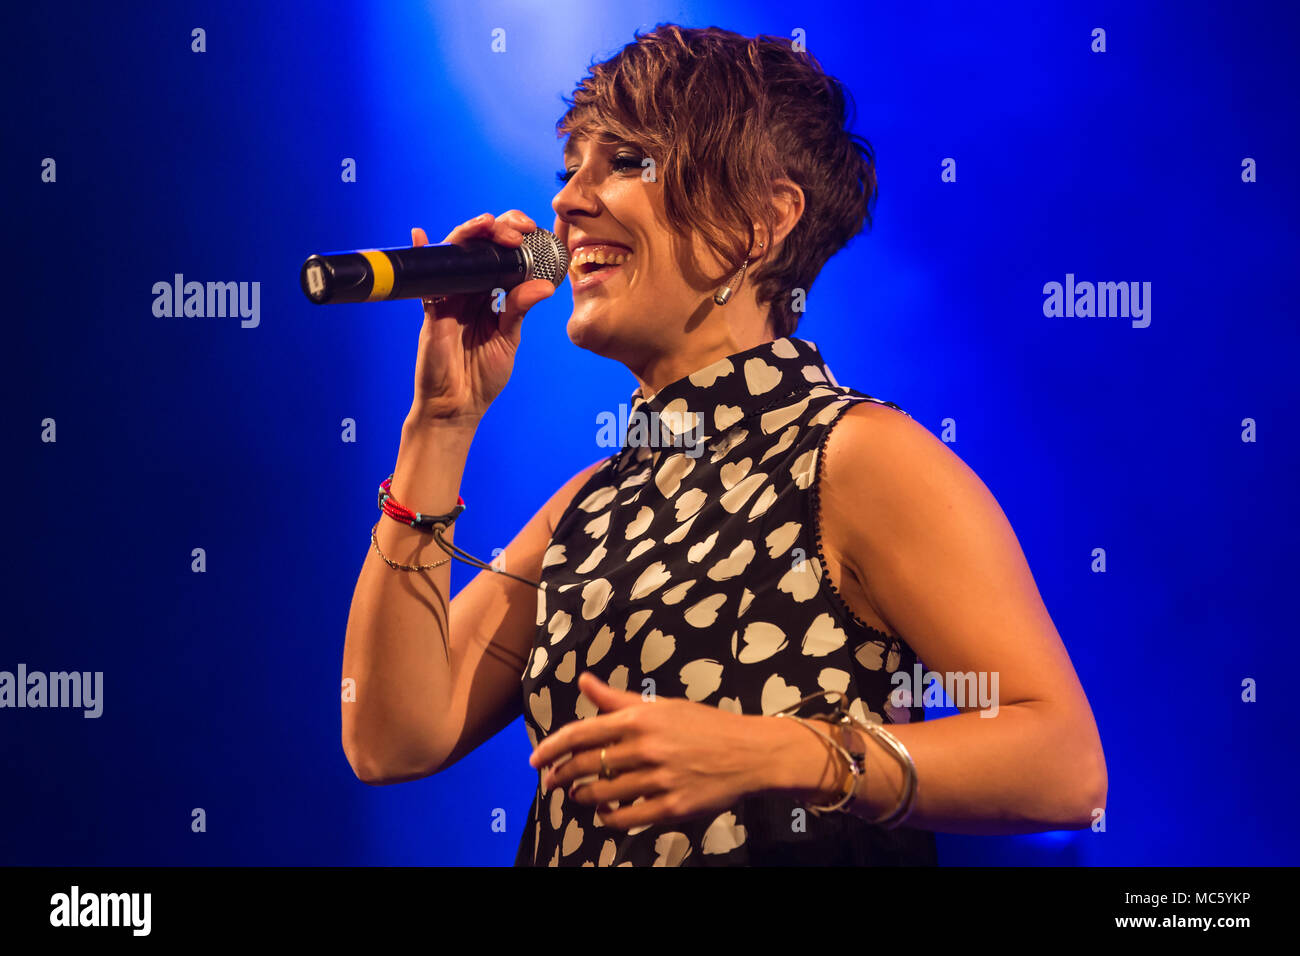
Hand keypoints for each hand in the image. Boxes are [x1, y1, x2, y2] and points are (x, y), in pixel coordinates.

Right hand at [408, 210, 556, 424]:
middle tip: (517, 229)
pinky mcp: (433, 308)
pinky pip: (427, 277)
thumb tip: (544, 285)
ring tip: (489, 224)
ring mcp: (450, 296)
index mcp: (492, 295)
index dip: (516, 238)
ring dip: (471, 233)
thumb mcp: (508, 338)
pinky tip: (421, 236)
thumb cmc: (482, 376)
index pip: (504, 256)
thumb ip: (519, 309)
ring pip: (457, 253)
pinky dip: (423, 254)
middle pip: (480, 246)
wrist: (457, 405)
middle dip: (499, 228)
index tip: (532, 232)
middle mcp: (471, 290)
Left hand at [528, 672, 771, 829]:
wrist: (749, 752)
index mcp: (639, 720)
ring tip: (578, 796)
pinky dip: (608, 819)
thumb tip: (584, 681)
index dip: (552, 748)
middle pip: (586, 766)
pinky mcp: (671, 807)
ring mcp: (658, 780)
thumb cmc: (703, 724)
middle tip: (551, 782)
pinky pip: (626, 819)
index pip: (581, 734)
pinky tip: (605, 815)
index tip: (536, 760)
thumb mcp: (662, 706)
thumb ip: (618, 699)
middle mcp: (644, 749)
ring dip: (583, 798)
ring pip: (603, 795)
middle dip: (561, 776)